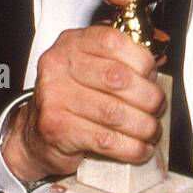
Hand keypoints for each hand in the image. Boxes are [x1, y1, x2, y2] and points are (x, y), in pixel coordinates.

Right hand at [1, 26, 165, 183]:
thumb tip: (156, 78)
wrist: (35, 136)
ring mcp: (54, 97)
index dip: (143, 61)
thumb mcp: (92, 69)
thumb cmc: (74, 99)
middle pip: (118, 79)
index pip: (114, 42)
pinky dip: (131, 147)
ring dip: (143, 126)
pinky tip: (140, 149)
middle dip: (149, 97)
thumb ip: (121, 63)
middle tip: (157, 109)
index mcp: (72, 43)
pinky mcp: (57, 128)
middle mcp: (59, 65)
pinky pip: (106, 139)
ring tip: (151, 131)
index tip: (153, 78)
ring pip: (115, 113)